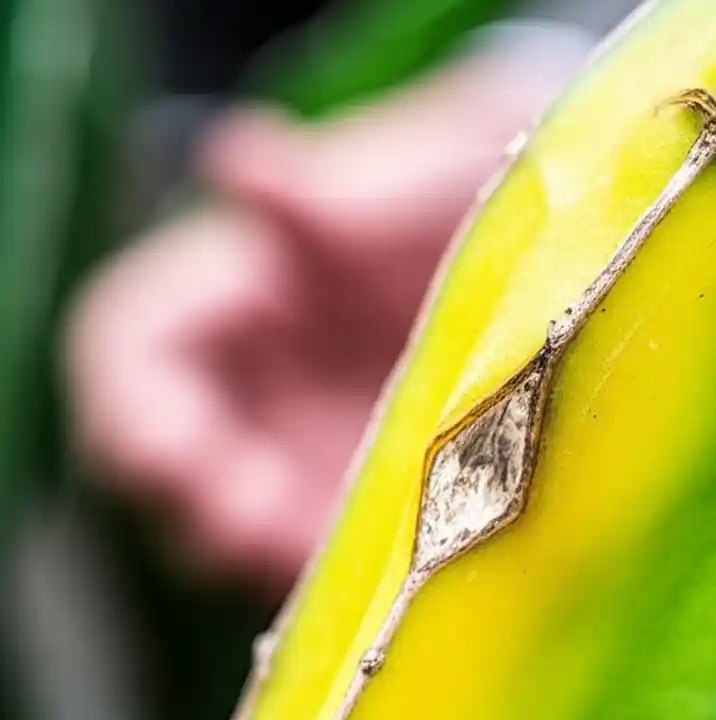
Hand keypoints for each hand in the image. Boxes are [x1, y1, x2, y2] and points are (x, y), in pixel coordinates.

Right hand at [66, 31, 587, 593]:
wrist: (563, 238)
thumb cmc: (470, 190)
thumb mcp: (417, 177)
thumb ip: (331, 190)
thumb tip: (234, 159)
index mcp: (244, 291)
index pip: (132, 347)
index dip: (129, 401)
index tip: (170, 443)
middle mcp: (265, 380)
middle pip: (171, 458)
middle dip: (193, 493)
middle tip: (247, 510)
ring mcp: (318, 446)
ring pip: (241, 520)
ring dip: (255, 545)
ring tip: (298, 542)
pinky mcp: (383, 498)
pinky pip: (336, 553)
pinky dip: (343, 571)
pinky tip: (383, 569)